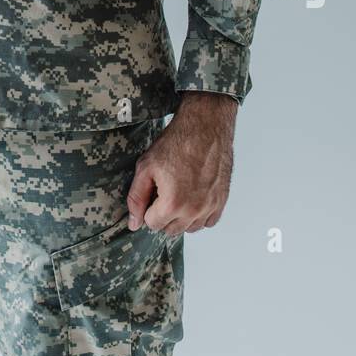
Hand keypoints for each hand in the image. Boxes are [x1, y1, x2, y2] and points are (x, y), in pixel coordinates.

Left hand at [125, 92, 236, 234]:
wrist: (205, 126)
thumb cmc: (176, 143)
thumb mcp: (146, 167)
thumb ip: (136, 198)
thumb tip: (133, 224)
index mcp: (172, 204)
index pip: (152, 224)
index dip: (148, 207)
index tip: (153, 190)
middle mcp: (194, 210)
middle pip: (171, 229)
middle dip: (163, 213)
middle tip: (165, 188)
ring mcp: (210, 207)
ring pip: (190, 228)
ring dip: (182, 216)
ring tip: (179, 191)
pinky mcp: (222, 201)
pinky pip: (208, 221)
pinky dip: (200, 214)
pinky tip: (193, 195)